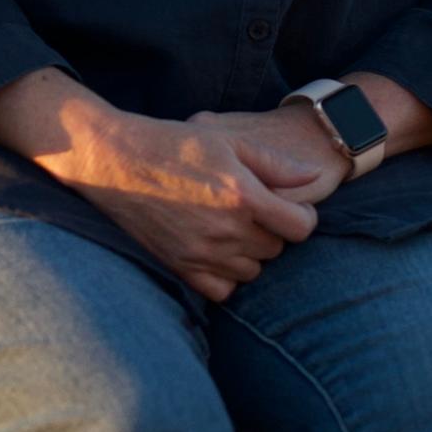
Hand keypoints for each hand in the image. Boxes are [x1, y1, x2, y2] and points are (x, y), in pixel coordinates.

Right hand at [0, 72, 333, 302]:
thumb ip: (277, 164)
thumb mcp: (230, 142)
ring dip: (250, 253)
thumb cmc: (174, 143)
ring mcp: (201, 253)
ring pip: (252, 271)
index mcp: (242, 195)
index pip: (301, 227)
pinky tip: (216, 251)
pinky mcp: (179, 267)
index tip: (289, 205)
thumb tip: (316, 176)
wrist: (115, 160)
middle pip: (277, 249)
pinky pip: (222, 290)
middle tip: (253, 210)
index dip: (303, 216)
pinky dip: (226, 276)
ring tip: (232, 227)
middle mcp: (225, 230)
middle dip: (273, 231)